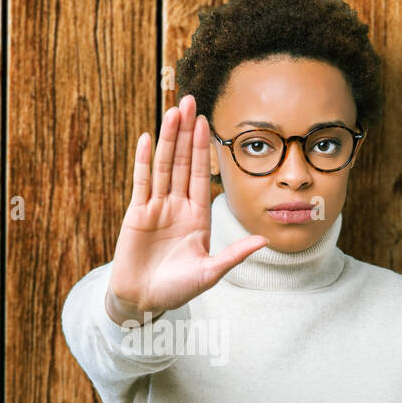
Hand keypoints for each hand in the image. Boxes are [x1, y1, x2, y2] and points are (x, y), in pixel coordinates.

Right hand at [106, 93, 267, 318]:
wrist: (145, 300)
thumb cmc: (178, 289)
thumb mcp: (212, 272)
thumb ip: (235, 254)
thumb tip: (265, 240)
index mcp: (197, 218)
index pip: (201, 176)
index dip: (203, 150)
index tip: (208, 123)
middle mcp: (177, 207)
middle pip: (182, 163)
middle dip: (187, 133)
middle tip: (189, 101)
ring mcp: (156, 208)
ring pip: (163, 166)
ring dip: (168, 138)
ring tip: (172, 111)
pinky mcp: (137, 213)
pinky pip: (141, 182)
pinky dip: (145, 160)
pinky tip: (148, 138)